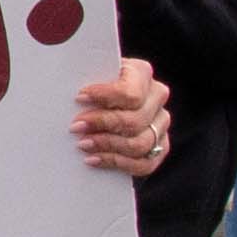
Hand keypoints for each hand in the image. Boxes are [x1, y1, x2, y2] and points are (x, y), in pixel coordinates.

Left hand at [68, 58, 168, 177]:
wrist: (100, 100)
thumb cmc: (90, 85)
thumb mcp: (88, 74)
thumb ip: (84, 77)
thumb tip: (75, 96)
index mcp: (141, 72)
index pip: (130, 92)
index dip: (104, 97)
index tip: (79, 98)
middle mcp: (157, 96)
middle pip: (134, 120)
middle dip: (102, 125)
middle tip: (75, 127)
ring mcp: (160, 123)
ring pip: (140, 143)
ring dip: (107, 146)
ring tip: (82, 144)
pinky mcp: (159, 146)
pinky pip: (144, 163)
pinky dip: (118, 163)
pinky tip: (94, 159)